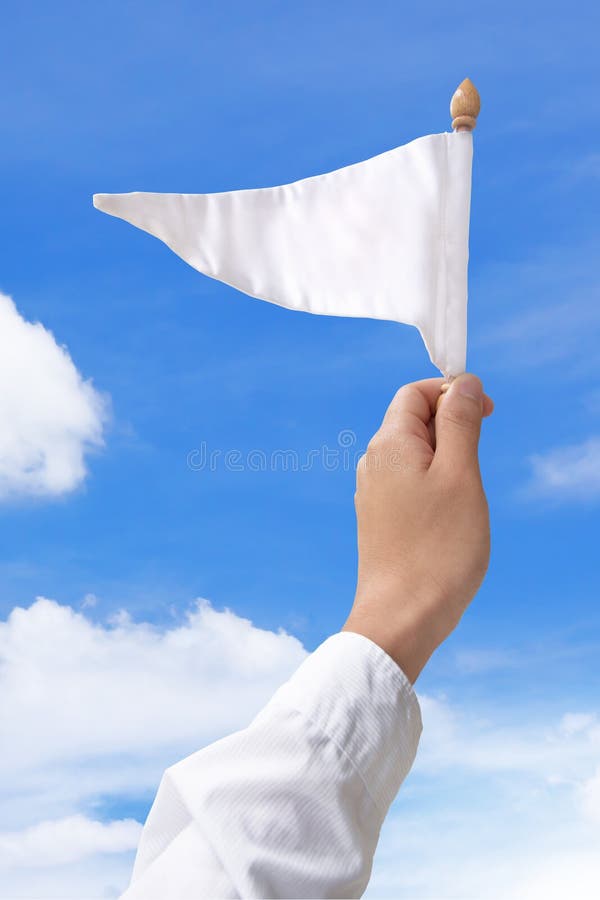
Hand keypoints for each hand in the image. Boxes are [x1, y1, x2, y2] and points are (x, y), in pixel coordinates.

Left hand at [342, 374, 493, 683]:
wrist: (402, 616)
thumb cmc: (438, 548)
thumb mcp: (460, 474)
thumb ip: (460, 423)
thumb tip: (462, 382)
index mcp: (389, 444)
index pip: (415, 393)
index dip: (452, 392)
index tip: (487, 414)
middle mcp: (372, 463)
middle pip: (412, 420)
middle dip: (451, 427)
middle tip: (478, 462)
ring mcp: (372, 492)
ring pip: (413, 454)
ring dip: (445, 460)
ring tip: (464, 497)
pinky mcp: (378, 519)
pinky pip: (407, 483)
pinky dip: (433, 485)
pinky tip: (448, 517)